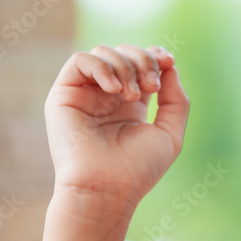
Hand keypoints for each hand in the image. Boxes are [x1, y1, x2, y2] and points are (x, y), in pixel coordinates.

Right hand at [43, 44, 189, 210]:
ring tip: (132, 96)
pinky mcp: (64, 95)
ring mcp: (85, 94)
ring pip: (104, 52)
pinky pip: (79, 61)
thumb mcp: (170, 134)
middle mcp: (107, 96)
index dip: (155, 55)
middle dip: (144, 60)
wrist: (107, 188)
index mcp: (131, 104)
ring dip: (125, 67)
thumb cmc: (137, 169)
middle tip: (152, 87)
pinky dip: (101, 67)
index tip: (168, 62)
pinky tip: (115, 91)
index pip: (141, 64)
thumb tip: (170, 66)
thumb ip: (176, 101)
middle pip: (125, 53)